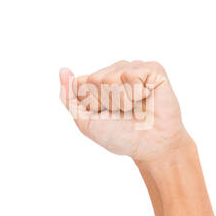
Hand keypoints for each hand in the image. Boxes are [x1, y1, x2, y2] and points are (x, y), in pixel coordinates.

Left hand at [59, 61, 188, 161]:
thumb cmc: (119, 135)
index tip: (103, 114)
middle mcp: (114, 72)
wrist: (149, 145)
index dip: (90, 103)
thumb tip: (63, 70)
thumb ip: (69, 97)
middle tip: (121, 112)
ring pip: (112, 76)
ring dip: (121, 100)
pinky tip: (145, 97)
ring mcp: (133, 69)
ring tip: (133, 107)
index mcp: (97, 83)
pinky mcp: (153, 69)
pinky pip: (133, 74)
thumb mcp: (85, 120)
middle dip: (106, 101)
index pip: (79, 83)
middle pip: (95, 79)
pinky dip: (136, 92)